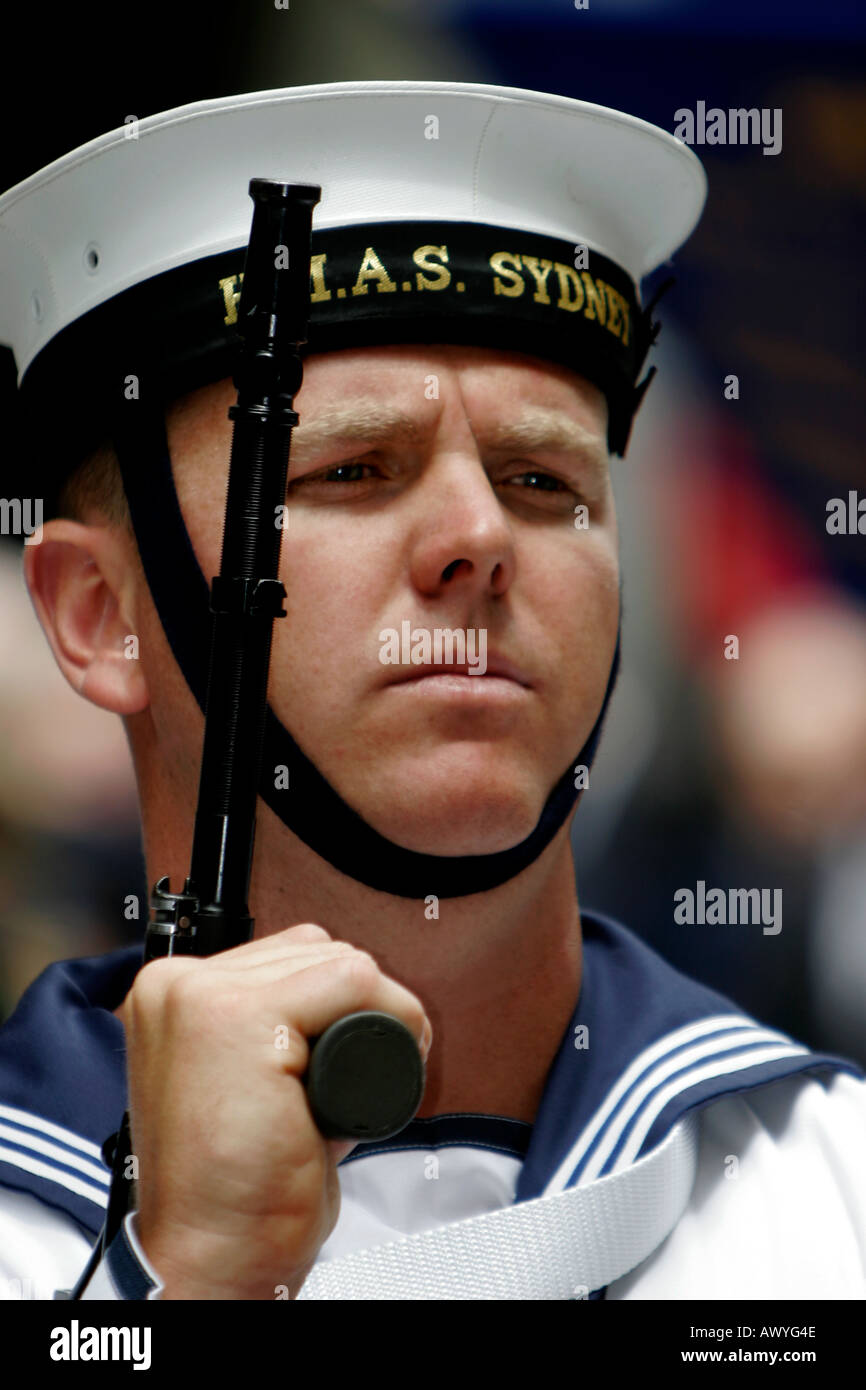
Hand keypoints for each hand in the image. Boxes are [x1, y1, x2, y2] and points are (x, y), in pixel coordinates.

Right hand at [116, 923, 430, 1298]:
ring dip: (375, 1016)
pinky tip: (364, 1075)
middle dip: (357, 1009)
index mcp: (172, 994)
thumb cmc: (234, 1190)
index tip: (348, 1057)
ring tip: (352, 1083)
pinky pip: (353, 981)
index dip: (335, 1003)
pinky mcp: (239, 1018)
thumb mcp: (244, 1086)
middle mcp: (176, 984)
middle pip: (316, 952)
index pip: (287, 955)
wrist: (212, 1257)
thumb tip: (352, 1004)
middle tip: (355, 1080)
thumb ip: (278, 1034)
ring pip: (340, 962)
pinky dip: (388, 1018)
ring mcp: (202, 996)